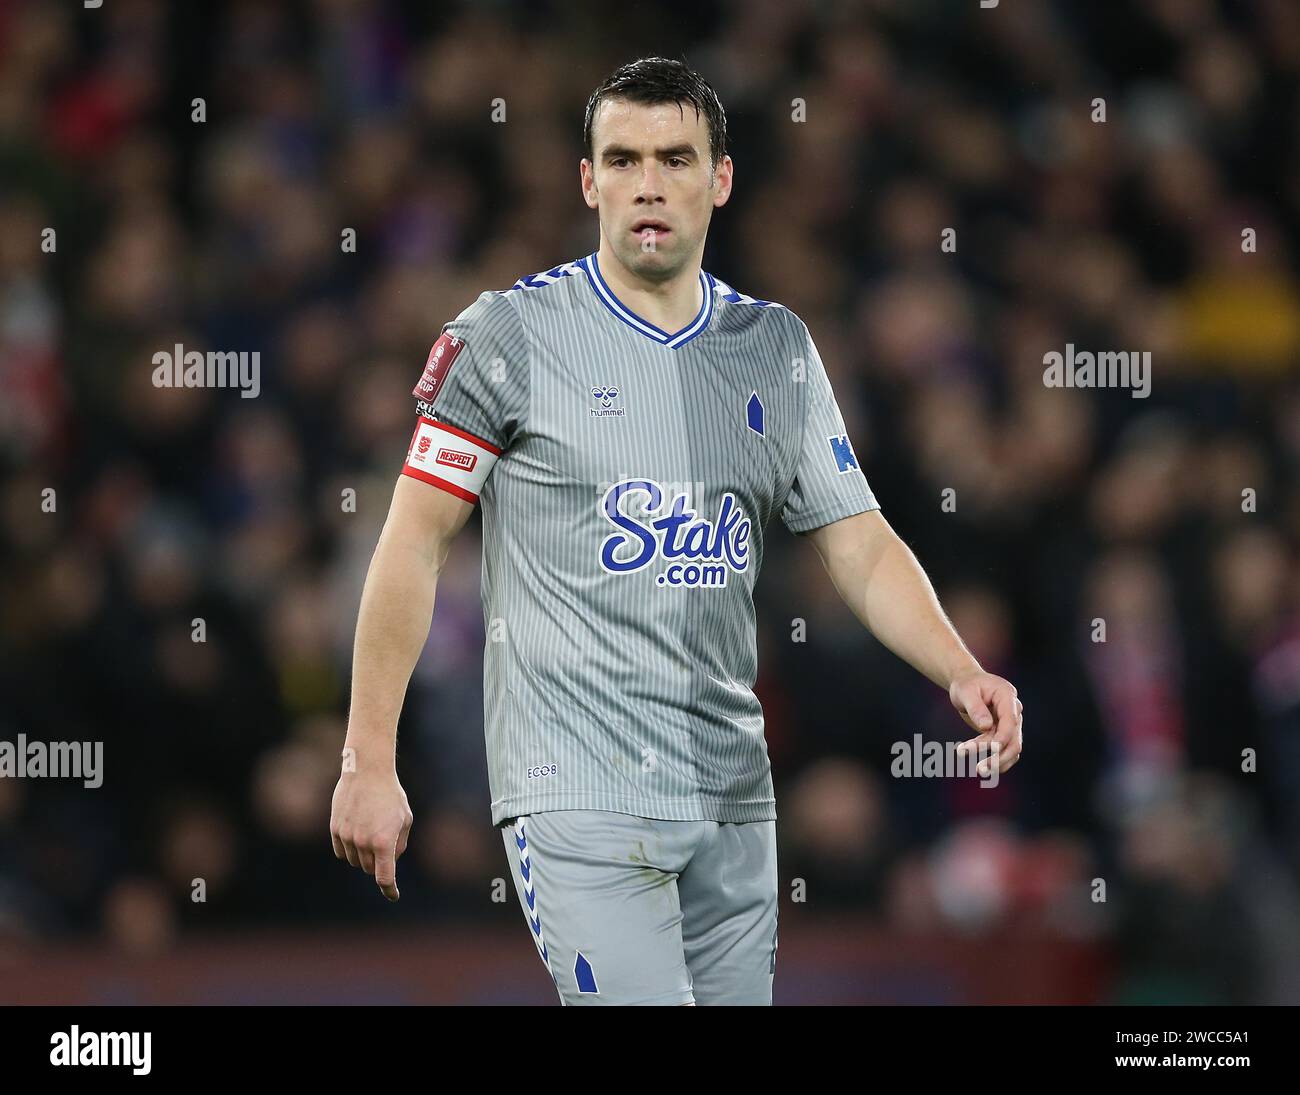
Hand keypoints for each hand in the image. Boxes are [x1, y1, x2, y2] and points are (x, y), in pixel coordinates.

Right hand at [330, 754, 412, 901]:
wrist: (367, 771)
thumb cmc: (390, 794)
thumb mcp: (404, 818)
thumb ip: (399, 844)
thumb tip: (391, 862)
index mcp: (384, 842)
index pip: (384, 877)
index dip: (390, 889)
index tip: (393, 896)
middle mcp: (364, 842)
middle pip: (369, 868)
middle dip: (378, 862)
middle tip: (384, 842)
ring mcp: (347, 837)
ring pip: (354, 861)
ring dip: (363, 855)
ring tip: (370, 831)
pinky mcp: (335, 830)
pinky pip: (341, 852)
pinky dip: (349, 849)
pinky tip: (356, 835)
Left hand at [949, 669, 1022, 776]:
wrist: (967, 684)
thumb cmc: (966, 685)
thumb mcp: (966, 692)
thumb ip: (976, 708)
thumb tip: (985, 726)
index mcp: (1007, 696)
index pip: (1010, 721)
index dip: (1002, 737)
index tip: (990, 749)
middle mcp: (1013, 711)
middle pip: (1014, 739)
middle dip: (999, 756)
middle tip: (980, 768)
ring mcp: (1011, 723)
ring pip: (1010, 748)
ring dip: (997, 761)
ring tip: (979, 770)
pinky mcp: (1003, 732)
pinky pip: (1005, 750)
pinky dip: (996, 760)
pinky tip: (984, 768)